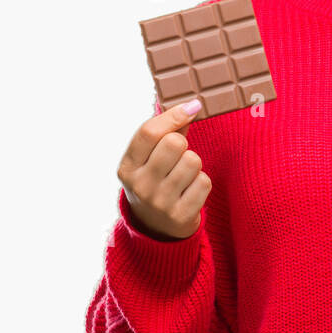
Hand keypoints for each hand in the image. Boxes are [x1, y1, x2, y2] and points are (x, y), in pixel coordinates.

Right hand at [118, 100, 210, 238]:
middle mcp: (139, 185)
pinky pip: (204, 182)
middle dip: (183, 144)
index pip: (149, 132)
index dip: (174, 115)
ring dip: (194, 165)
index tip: (192, 107)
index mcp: (127, 166)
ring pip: (193, 161)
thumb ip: (165, 132)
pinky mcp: (180, 215)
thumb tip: (189, 104)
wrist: (157, 228)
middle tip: (178, 156)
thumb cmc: (156, 181)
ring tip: (184, 176)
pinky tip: (190, 191)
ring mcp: (159, 202)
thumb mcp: (149, 160)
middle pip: (175, 143)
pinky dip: (201, 183)